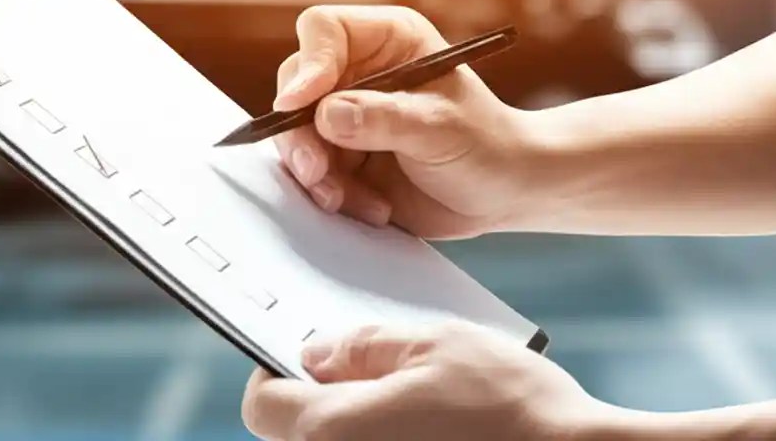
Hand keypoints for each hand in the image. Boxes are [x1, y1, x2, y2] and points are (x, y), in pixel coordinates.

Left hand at [242, 321, 632, 440]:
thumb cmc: (513, 407)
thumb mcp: (435, 344)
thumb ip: (364, 345)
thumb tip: (320, 353)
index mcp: (334, 431)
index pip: (263, 403)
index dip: (275, 372)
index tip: (306, 358)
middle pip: (300, 433)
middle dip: (327, 399)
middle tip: (375, 372)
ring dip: (365, 425)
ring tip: (417, 404)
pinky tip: (436, 430)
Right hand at [273, 5, 527, 237]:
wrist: (502, 193)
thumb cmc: (485, 144)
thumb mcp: (438, 127)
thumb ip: (383, 118)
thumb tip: (326, 115)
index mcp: (387, 40)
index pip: (323, 30)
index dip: (307, 64)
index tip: (300, 104)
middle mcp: (359, 71)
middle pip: (295, 84)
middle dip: (300, 133)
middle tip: (317, 171)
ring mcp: (345, 114)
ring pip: (295, 134)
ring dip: (317, 173)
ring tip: (351, 199)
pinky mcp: (342, 155)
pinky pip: (311, 171)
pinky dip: (331, 194)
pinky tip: (372, 207)